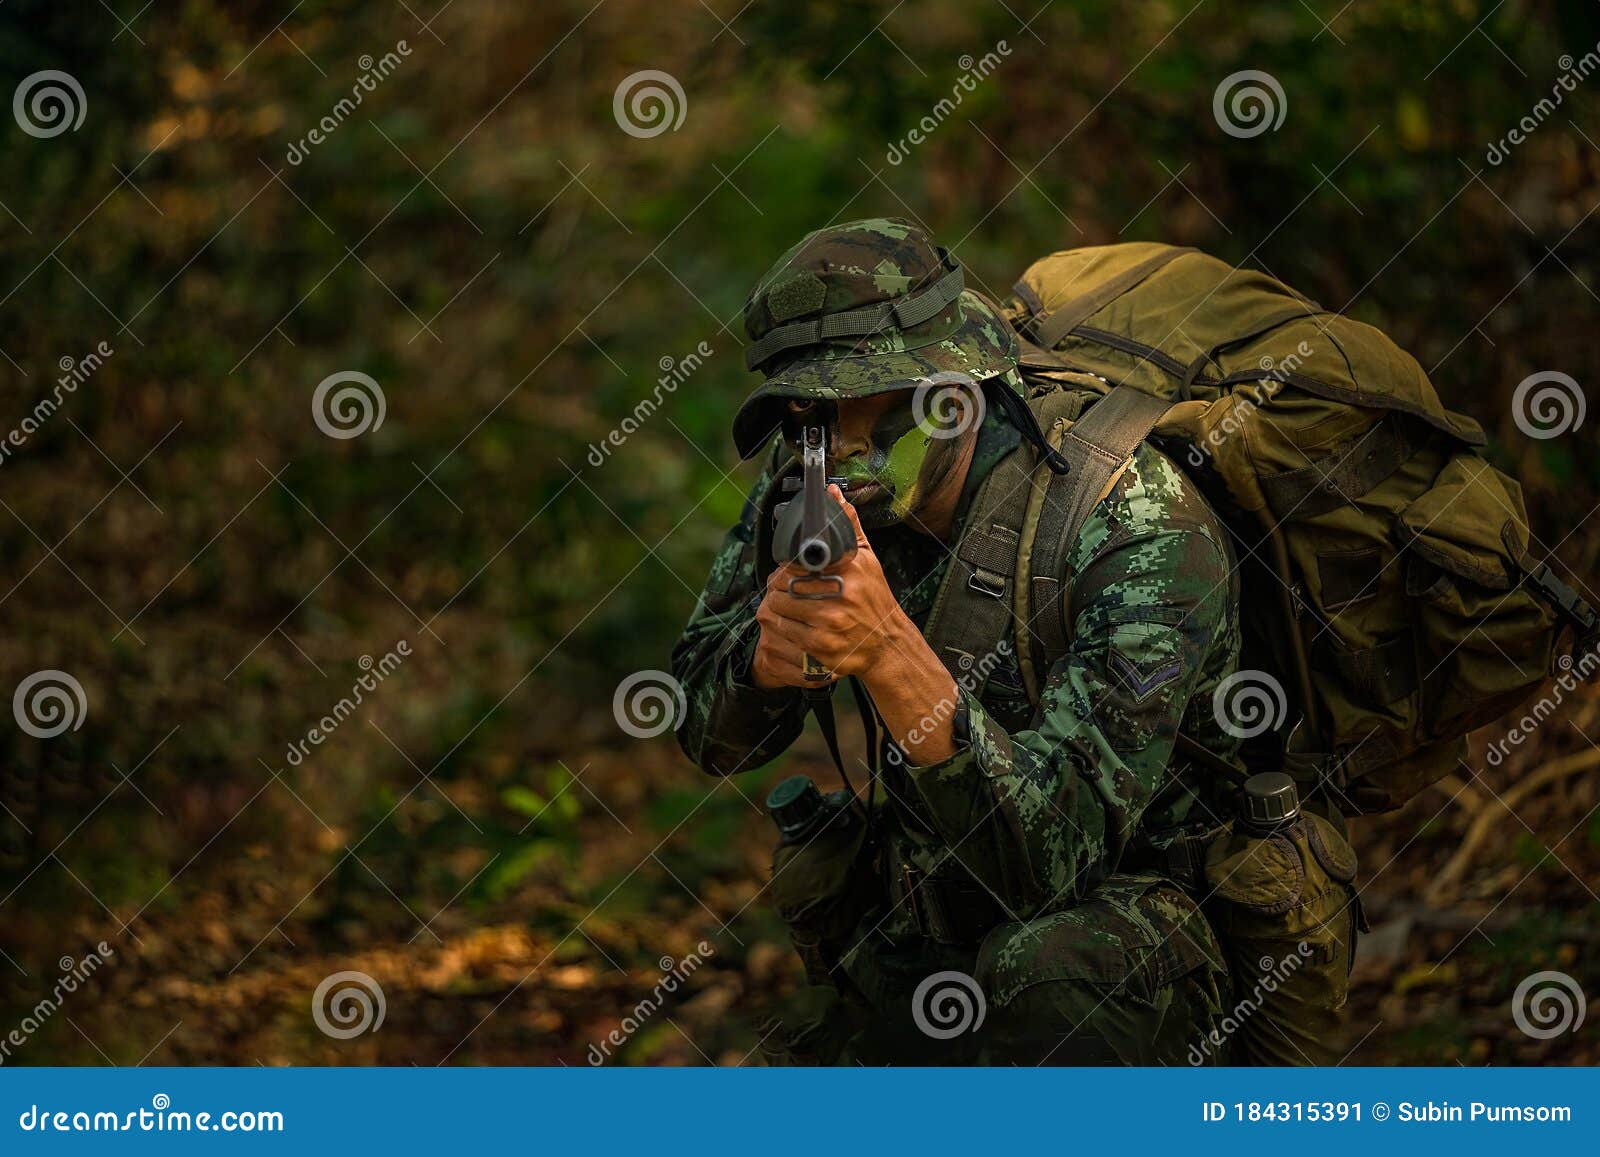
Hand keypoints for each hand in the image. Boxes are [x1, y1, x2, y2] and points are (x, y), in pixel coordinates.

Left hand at [750, 486, 912, 687]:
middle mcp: (839, 596)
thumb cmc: (875, 600)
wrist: (887, 645)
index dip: (786, 563)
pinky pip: (783, 631)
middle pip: (781, 584)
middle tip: (783, 587)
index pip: (797, 559)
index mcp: (848, 570)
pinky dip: (781, 626)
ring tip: (785, 604)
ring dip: (775, 606)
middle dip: (777, 585)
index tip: (789, 567)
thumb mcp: (867, 560)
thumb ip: (848, 526)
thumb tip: (833, 494)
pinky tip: (791, 623)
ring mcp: (828, 623)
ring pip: (777, 608)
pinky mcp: (820, 646)